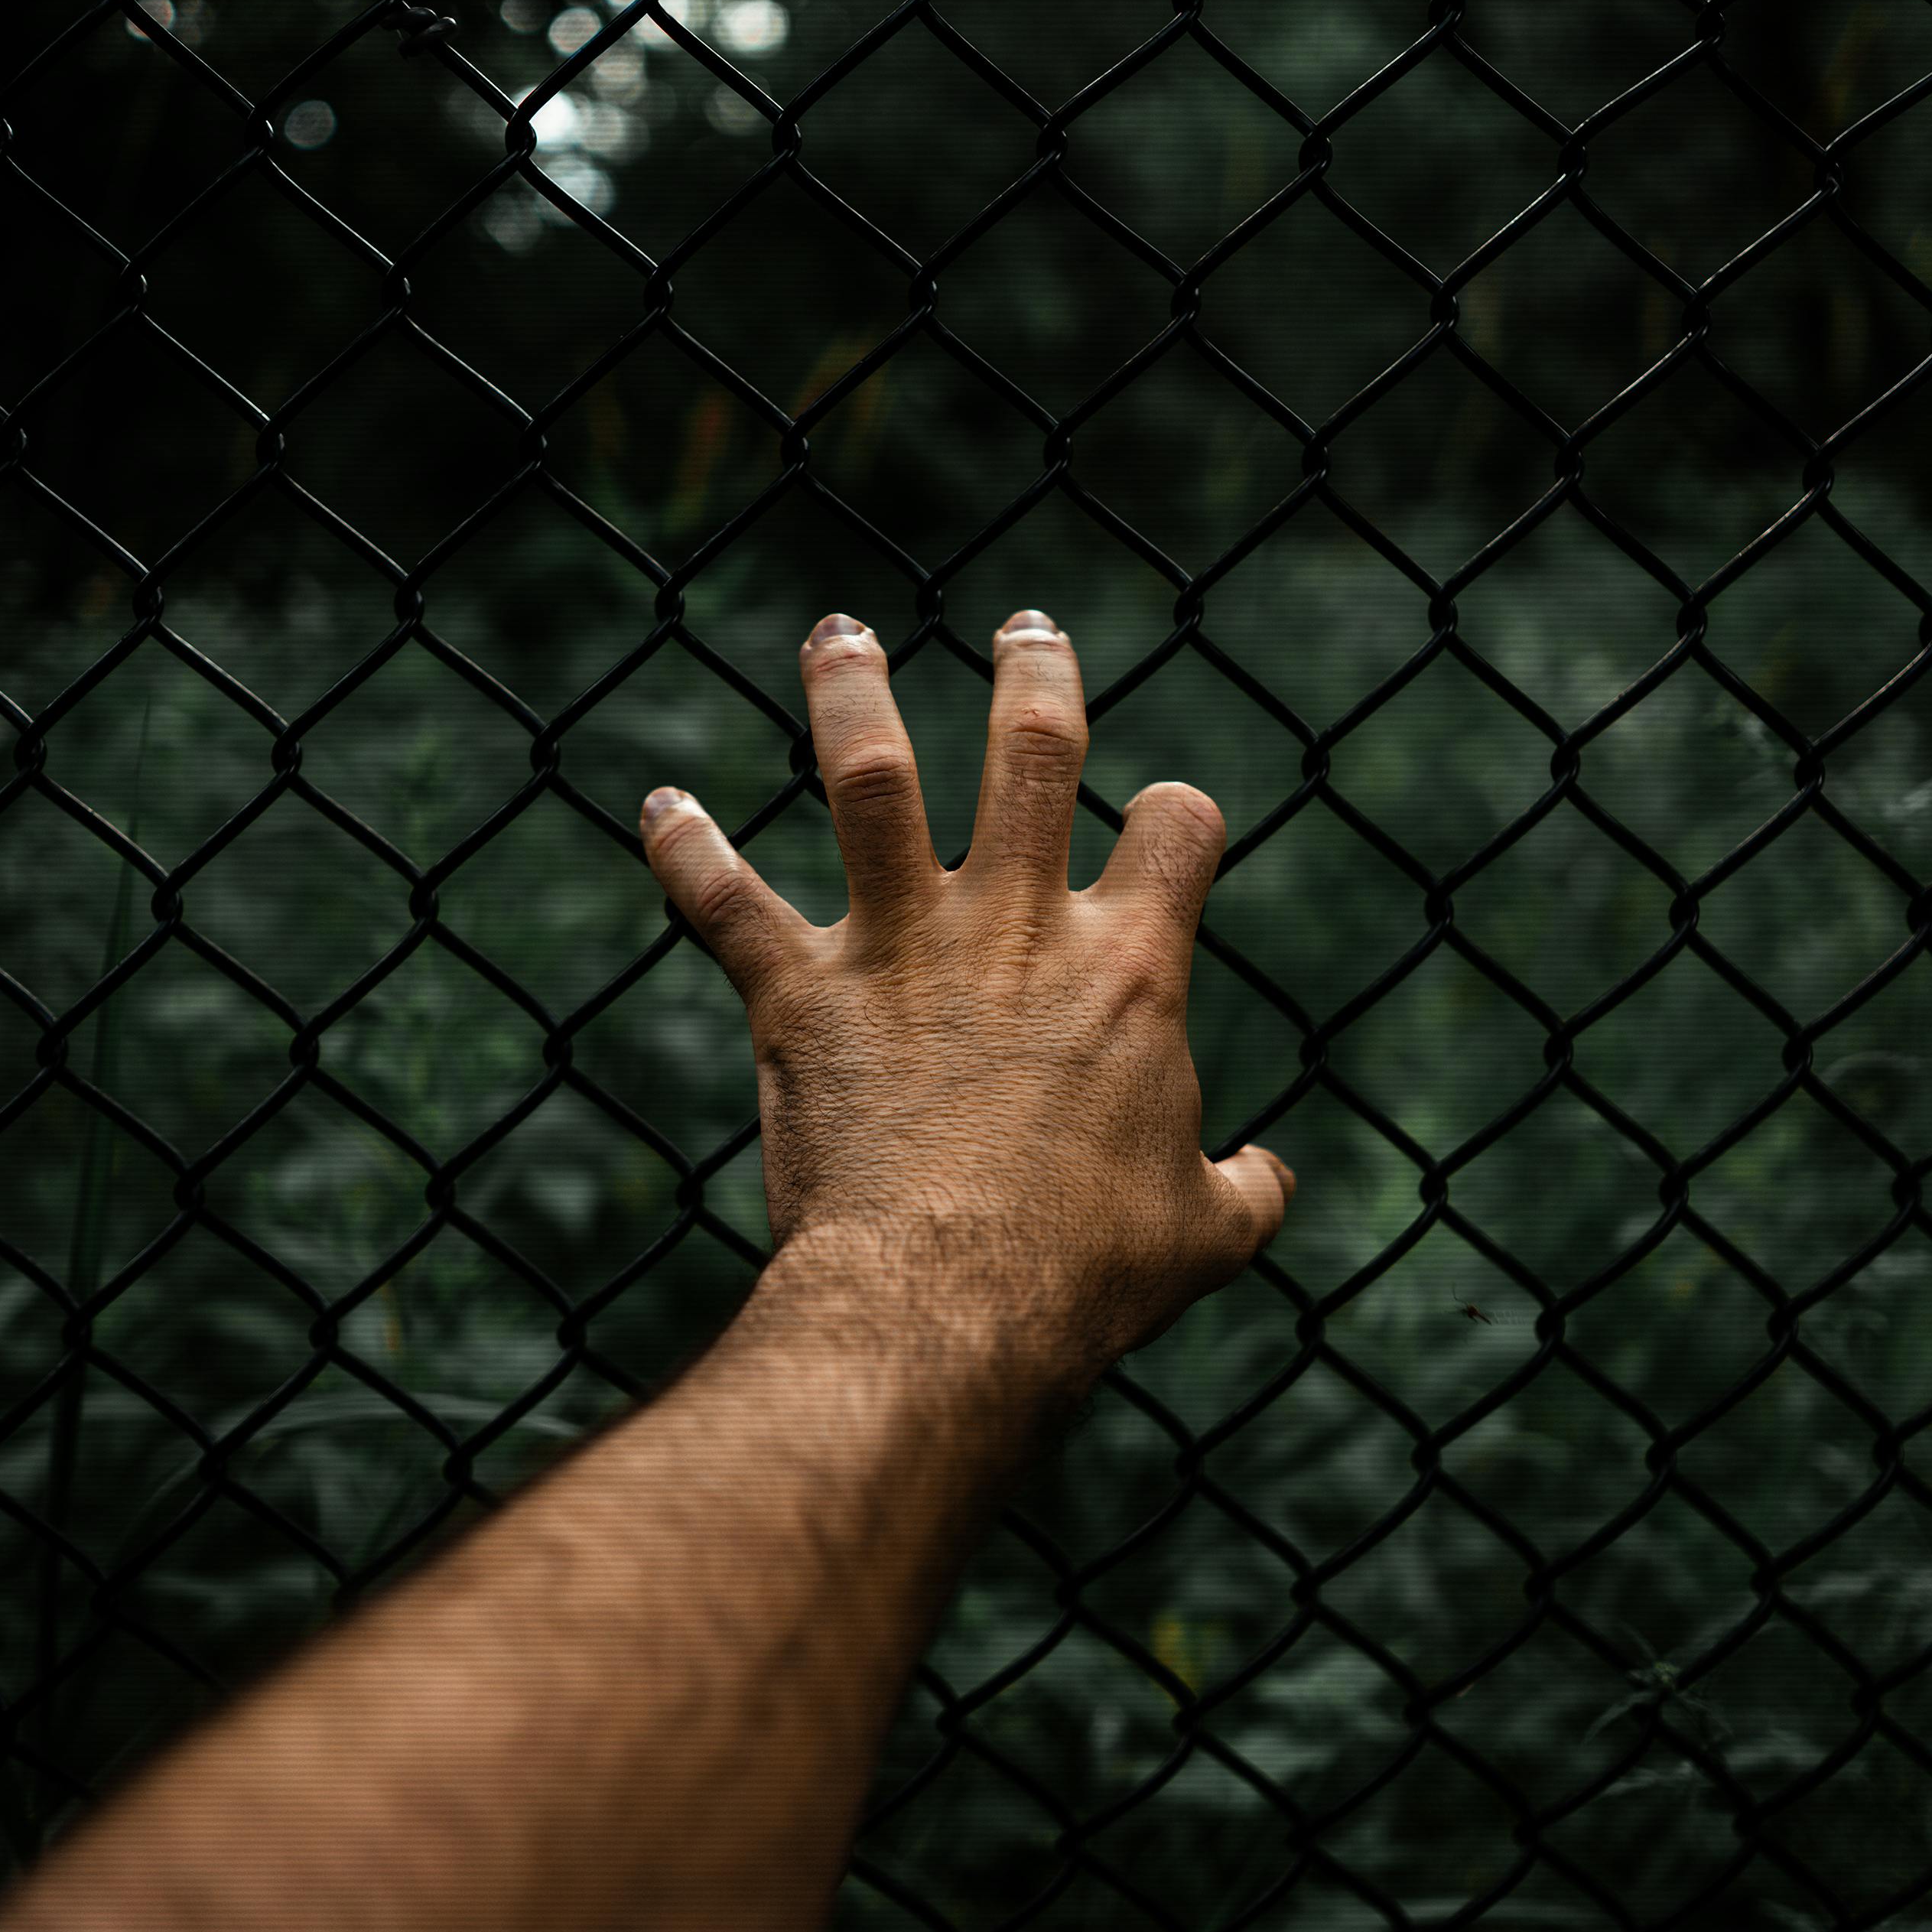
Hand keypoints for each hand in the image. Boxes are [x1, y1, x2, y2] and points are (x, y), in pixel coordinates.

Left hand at [639, 609, 1294, 1393]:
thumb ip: (1249, 1190)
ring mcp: (905, 948)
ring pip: (873, 778)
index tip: (1164, 825)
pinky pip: (726, 903)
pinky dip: (686, 854)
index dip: (1177, 816)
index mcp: (1131, 969)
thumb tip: (1274, 1177)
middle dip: (1037, 678)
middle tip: (1026, 627)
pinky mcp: (803, 995)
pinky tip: (657, 811)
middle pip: (1037, 752)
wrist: (952, 1304)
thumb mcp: (1205, 1238)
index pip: (1178, 831)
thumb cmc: (1086, 1275)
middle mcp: (1018, 927)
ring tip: (838, 637)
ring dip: (852, 696)